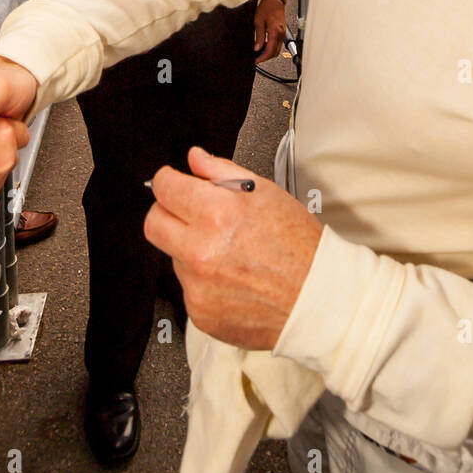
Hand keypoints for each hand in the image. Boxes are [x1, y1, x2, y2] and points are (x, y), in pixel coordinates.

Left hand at [144, 147, 321, 348]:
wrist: (319, 299)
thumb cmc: (300, 246)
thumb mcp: (266, 193)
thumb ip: (221, 172)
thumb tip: (195, 159)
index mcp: (217, 215)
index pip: (164, 188)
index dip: (169, 180)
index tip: (173, 181)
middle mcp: (201, 252)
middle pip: (154, 223)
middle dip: (167, 212)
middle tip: (190, 213)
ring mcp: (198, 287)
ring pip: (174, 256)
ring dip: (191, 249)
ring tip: (229, 252)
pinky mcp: (200, 313)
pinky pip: (189, 288)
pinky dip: (204, 280)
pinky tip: (233, 277)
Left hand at [253, 0, 285, 62]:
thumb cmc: (266, 7)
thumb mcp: (258, 22)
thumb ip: (259, 37)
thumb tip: (257, 48)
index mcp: (275, 32)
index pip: (270, 51)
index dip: (262, 58)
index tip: (256, 60)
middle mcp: (281, 34)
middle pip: (275, 52)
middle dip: (266, 57)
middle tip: (257, 58)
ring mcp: (283, 33)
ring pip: (277, 49)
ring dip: (269, 52)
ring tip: (259, 52)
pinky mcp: (282, 31)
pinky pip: (278, 43)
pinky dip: (272, 47)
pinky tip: (265, 45)